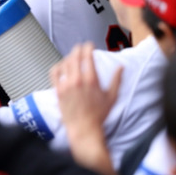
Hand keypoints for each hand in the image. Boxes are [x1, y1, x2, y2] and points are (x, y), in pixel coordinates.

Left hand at [51, 43, 122, 174]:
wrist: (83, 128)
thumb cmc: (98, 115)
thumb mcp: (111, 97)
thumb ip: (116, 80)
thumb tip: (121, 67)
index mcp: (91, 80)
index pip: (87, 57)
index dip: (87, 48)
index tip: (89, 45)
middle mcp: (77, 81)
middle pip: (74, 57)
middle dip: (77, 50)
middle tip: (80, 48)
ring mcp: (66, 85)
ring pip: (64, 63)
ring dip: (68, 58)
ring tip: (72, 57)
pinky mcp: (57, 91)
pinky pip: (54, 73)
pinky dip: (57, 67)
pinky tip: (61, 66)